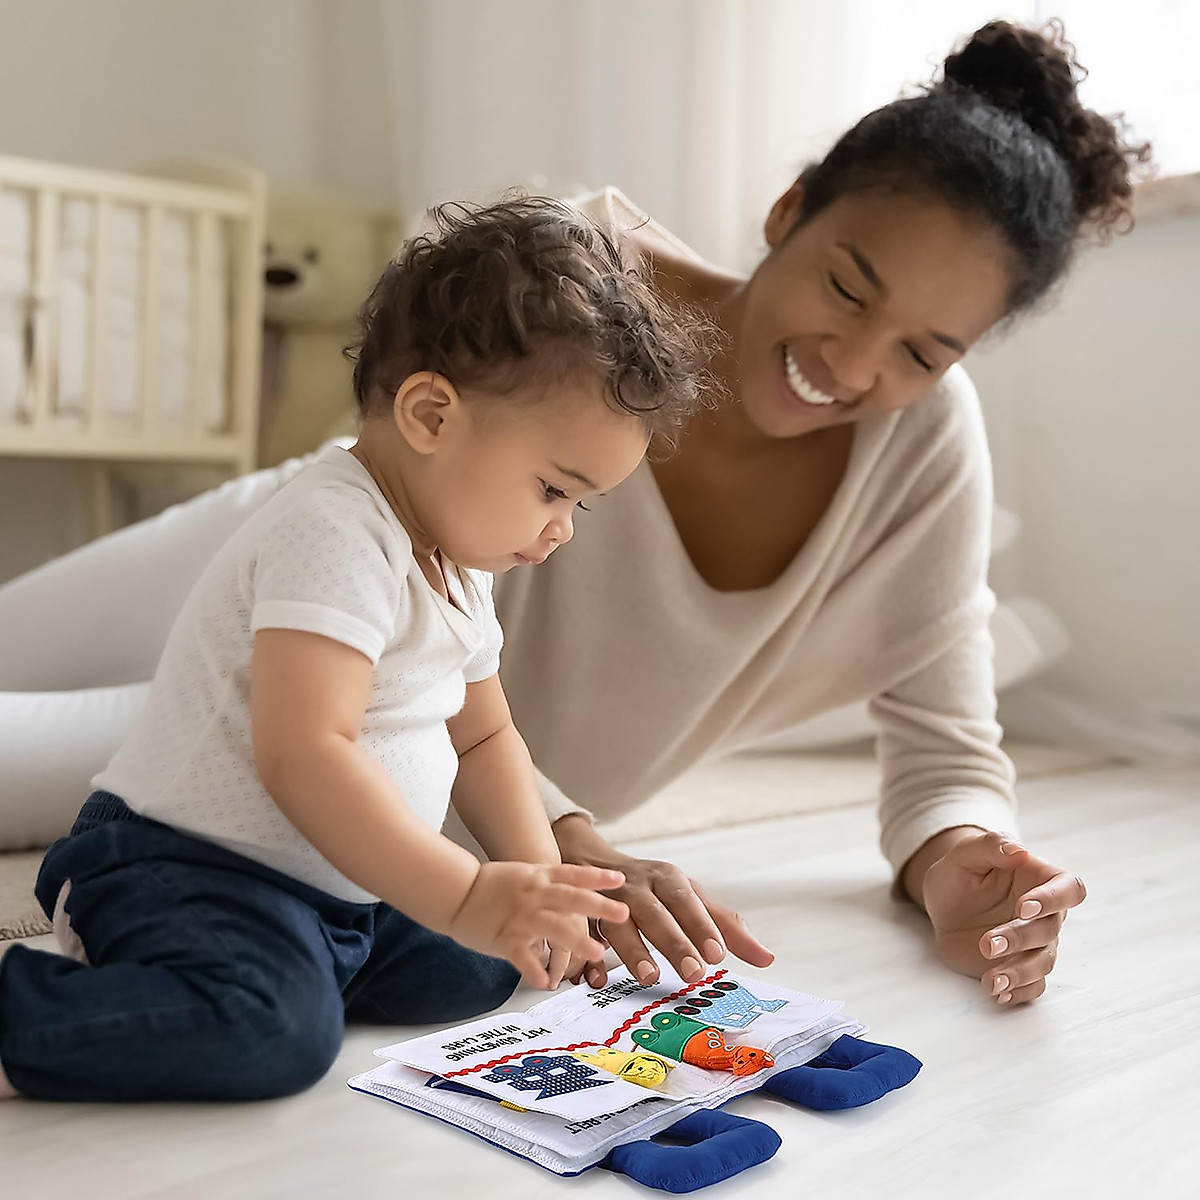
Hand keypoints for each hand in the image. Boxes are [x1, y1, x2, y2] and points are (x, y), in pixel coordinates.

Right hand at [448, 861, 627, 988]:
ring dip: (576, 940)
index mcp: (538, 877)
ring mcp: (520, 917)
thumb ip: (548, 884)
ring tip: (597, 953)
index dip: (597, 877)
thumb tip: (573, 896)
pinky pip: (524, 957)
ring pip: (553, 928)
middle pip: (571, 899)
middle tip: (623, 912)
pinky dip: (536, 971)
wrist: (455, 890)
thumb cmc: (489, 884)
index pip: (572, 875)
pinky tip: (547, 983)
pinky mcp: (505, 939)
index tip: (620, 880)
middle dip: (598, 906)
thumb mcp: (523, 874)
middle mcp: (533, 895)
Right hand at [554, 815, 774, 989]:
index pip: (686, 900)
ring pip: (617, 923)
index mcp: (666, 878)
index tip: (718, 955)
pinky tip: (596, 979)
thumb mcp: (690, 898)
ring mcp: (605, 901)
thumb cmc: (654, 889)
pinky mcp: (580, 917)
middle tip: (693, 972)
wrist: (592, 863)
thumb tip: (767, 959)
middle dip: (674, 941)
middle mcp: (636, 886)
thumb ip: (725, 927)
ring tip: (650, 976)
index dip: (701, 927)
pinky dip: (586, 958)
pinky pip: (581, 936)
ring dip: (632, 949)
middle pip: (655, 912)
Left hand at [921, 831, 1086, 1005]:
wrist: (942, 904)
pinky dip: (1018, 992)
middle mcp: (1045, 915)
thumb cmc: (960, 873)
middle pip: (1050, 930)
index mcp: (1040, 879)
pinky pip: (1031, 986)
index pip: (1069, 888)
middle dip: (1019, 939)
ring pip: (1043, 962)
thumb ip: (990, 845)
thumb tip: (1018, 850)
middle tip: (986, 944)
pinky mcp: (1019, 968)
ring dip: (1019, 972)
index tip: (1024, 907)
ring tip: (992, 979)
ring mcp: (1034, 944)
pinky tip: (997, 992)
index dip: (1054, 900)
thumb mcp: (965, 853)